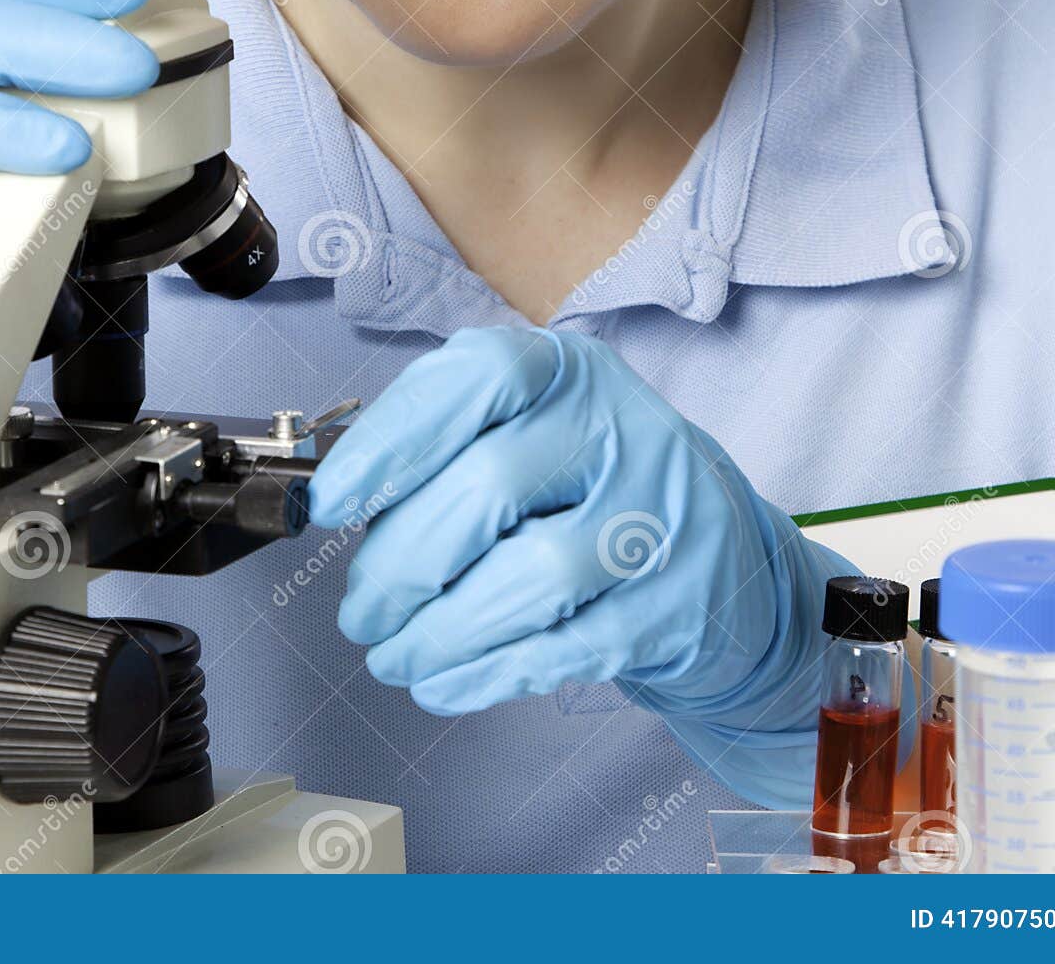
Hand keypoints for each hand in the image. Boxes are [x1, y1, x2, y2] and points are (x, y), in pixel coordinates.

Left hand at [307, 324, 821, 720]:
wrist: (724, 562)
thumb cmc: (595, 490)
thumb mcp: (534, 434)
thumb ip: (447, 449)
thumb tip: (346, 504)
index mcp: (572, 373)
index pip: (477, 377)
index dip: (392, 439)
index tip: (330, 504)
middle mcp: (626, 430)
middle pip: (489, 487)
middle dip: (399, 564)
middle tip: (361, 610)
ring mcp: (663, 518)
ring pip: (530, 576)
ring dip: (437, 631)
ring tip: (393, 654)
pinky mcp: (678, 606)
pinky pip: (565, 648)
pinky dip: (484, 674)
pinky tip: (442, 680)